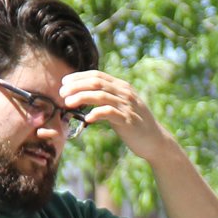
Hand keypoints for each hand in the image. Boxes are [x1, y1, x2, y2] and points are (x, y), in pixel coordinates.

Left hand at [60, 70, 178, 162]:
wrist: (155, 141)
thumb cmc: (134, 125)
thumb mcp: (121, 107)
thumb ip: (107, 99)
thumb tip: (83, 96)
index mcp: (122, 87)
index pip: (97, 75)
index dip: (79, 77)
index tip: (64, 83)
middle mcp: (125, 94)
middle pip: (96, 83)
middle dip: (76, 86)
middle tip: (61, 93)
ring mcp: (127, 106)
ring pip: (100, 96)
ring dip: (81, 97)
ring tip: (68, 103)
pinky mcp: (128, 121)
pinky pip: (109, 113)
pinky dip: (96, 114)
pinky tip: (86, 118)